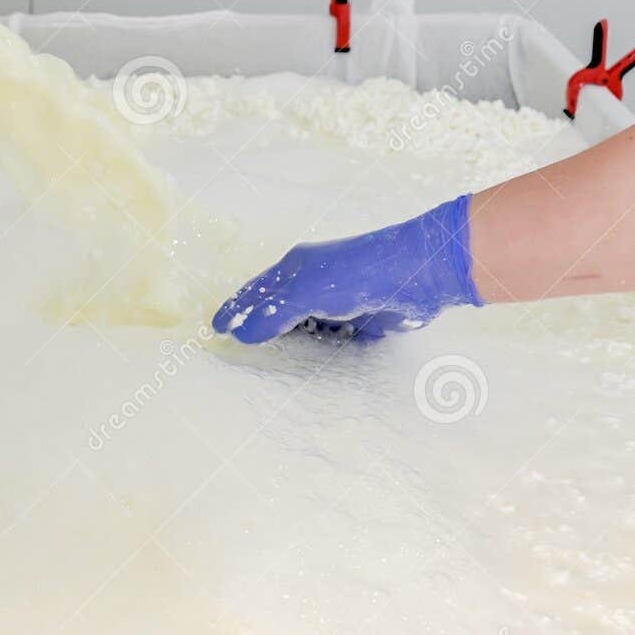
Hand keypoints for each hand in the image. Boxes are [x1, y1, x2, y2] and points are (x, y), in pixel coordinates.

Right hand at [212, 195, 483, 342]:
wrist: (418, 273)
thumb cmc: (357, 275)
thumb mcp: (307, 292)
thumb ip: (274, 314)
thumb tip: (240, 334)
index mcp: (296, 268)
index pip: (257, 291)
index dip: (236, 308)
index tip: (216, 328)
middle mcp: (314, 283)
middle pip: (278, 309)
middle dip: (259, 327)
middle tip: (237, 350)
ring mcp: (339, 302)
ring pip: (305, 325)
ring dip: (291, 341)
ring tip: (269, 363)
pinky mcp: (363, 320)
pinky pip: (333, 340)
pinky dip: (321, 351)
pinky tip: (311, 365)